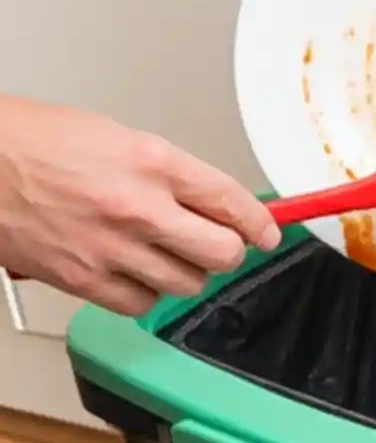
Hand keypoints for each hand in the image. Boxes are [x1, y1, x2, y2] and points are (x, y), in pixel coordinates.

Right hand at [0, 96, 280, 315]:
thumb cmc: (39, 143)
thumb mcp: (121, 139)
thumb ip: (172, 175)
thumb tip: (215, 203)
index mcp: (153, 163)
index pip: (233, 202)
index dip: (259, 224)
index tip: (267, 233)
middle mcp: (139, 208)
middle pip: (222, 253)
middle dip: (229, 251)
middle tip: (219, 245)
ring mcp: (111, 248)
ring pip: (187, 284)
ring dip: (187, 273)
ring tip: (167, 254)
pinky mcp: (83, 279)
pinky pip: (142, 303)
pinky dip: (146, 292)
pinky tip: (134, 271)